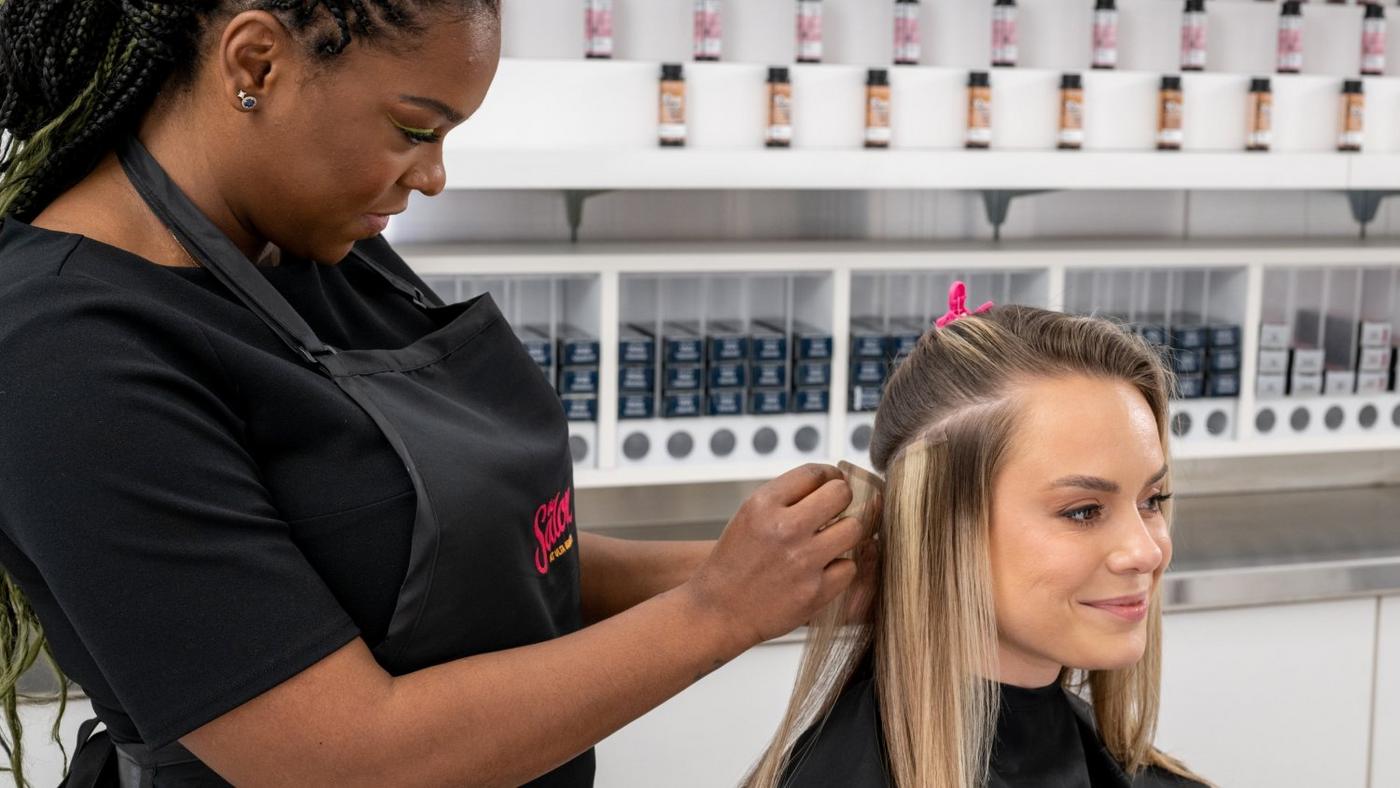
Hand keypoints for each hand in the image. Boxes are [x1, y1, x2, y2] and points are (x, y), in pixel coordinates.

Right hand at [681, 464, 866, 648]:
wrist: (719, 610)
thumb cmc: (735, 562)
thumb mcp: (749, 516)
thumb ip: (787, 496)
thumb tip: (832, 482)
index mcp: (763, 504)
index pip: (815, 473)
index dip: (830, 476)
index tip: (832, 483)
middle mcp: (784, 528)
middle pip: (841, 494)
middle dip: (842, 500)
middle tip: (835, 511)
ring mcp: (803, 561)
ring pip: (854, 529)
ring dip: (845, 533)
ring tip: (830, 541)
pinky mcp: (816, 591)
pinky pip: (849, 567)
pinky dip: (838, 569)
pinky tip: (820, 570)